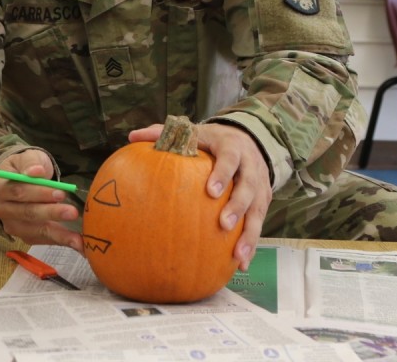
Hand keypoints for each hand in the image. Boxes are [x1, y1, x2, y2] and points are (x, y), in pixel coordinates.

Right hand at [0, 150, 82, 251]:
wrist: (20, 179)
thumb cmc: (24, 167)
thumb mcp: (27, 157)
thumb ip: (30, 162)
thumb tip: (36, 171)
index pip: (18, 191)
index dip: (39, 193)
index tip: (60, 193)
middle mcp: (0, 209)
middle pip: (27, 213)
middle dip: (51, 213)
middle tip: (72, 212)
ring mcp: (11, 225)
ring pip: (35, 231)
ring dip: (58, 234)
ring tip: (78, 239)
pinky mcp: (23, 235)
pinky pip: (42, 240)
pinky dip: (60, 242)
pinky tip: (77, 244)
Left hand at [127, 122, 270, 272]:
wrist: (249, 140)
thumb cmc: (214, 141)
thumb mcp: (194, 132)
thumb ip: (165, 134)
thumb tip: (132, 136)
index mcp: (233, 147)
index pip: (230, 159)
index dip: (222, 174)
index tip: (210, 191)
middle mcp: (251, 167)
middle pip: (248, 187)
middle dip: (238, 207)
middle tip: (224, 224)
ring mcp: (260, 186)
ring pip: (258, 211)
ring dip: (249, 234)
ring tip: (237, 256)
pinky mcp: (264, 202)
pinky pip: (258, 224)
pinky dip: (251, 244)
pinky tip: (241, 264)